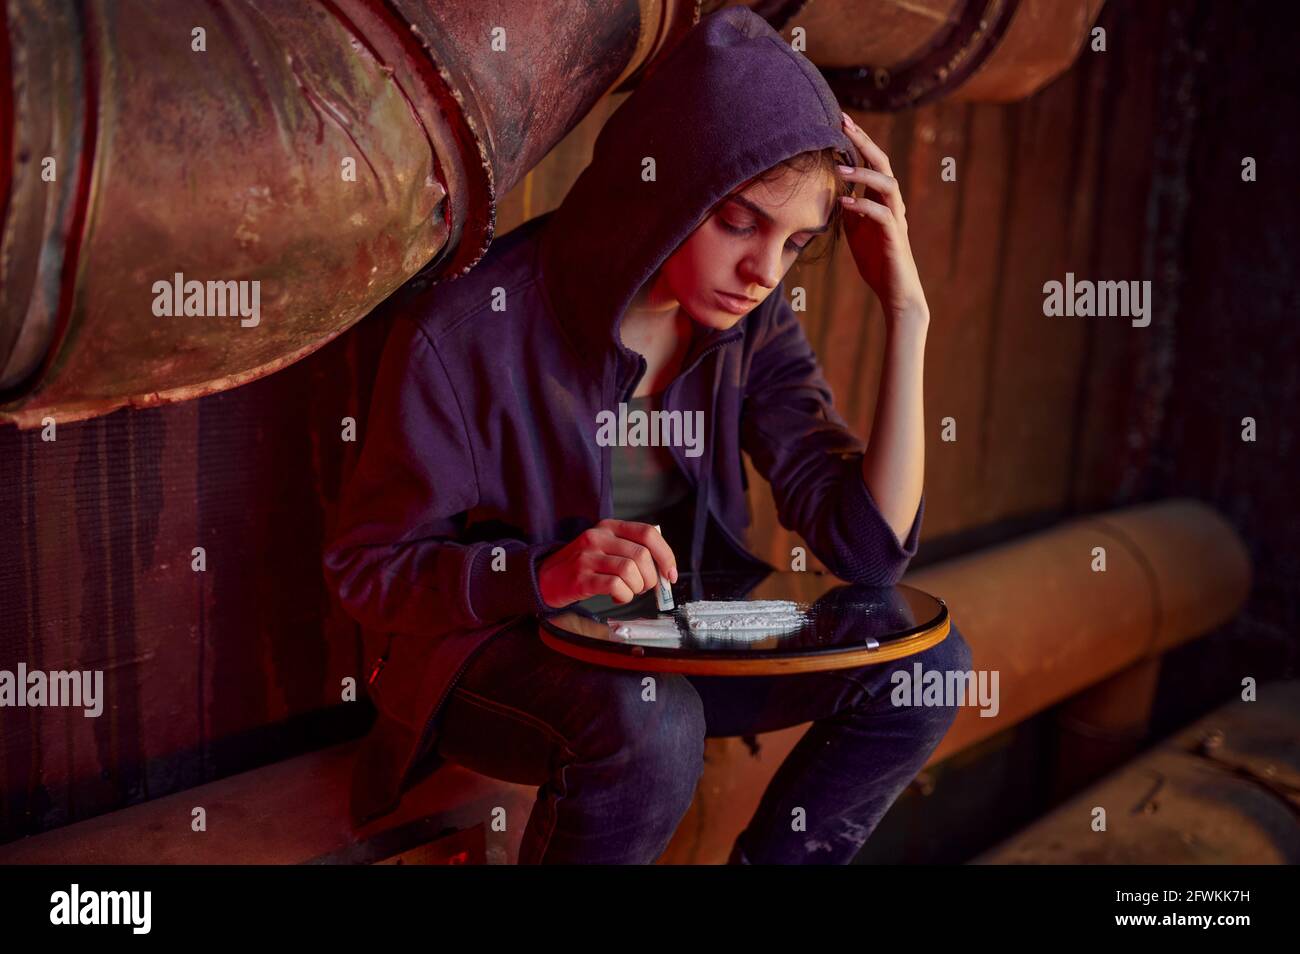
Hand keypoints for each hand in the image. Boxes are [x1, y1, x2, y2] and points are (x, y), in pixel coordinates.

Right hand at [538, 520, 678, 607]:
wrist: (545, 578)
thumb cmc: (582, 566)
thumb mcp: (605, 548)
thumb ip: (632, 551)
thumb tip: (664, 569)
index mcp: (609, 527)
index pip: (648, 534)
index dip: (666, 555)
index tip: (670, 574)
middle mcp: (598, 537)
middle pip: (642, 555)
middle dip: (651, 578)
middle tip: (644, 588)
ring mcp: (588, 557)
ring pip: (630, 571)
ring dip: (637, 588)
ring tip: (628, 591)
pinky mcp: (581, 578)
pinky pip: (615, 586)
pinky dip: (624, 596)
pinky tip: (618, 597)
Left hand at [835, 110, 928, 325]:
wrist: (895, 291)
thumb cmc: (877, 261)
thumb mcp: (856, 230)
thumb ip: (850, 209)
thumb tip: (835, 190)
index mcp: (881, 199)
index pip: (872, 162)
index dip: (858, 141)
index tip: (839, 120)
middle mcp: (892, 204)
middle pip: (882, 163)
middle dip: (863, 142)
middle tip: (843, 122)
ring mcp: (896, 218)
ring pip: (887, 184)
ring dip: (863, 173)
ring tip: (839, 166)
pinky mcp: (895, 237)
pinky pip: (882, 215)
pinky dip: (863, 206)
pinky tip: (844, 202)